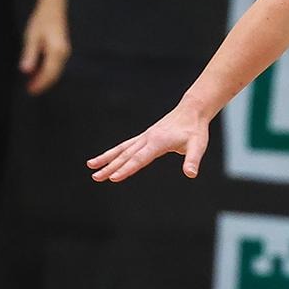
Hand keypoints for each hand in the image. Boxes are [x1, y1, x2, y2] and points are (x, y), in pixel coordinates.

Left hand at [20, 1, 70, 95]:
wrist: (54, 7)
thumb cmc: (41, 20)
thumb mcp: (31, 37)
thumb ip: (30, 54)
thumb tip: (26, 71)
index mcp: (56, 51)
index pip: (49, 73)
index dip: (40, 83)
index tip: (30, 90)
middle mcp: (64, 53)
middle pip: (54, 74)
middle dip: (42, 83)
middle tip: (30, 90)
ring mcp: (65, 52)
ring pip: (55, 71)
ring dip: (44, 78)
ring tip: (32, 83)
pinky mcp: (63, 50)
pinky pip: (56, 65)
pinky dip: (47, 71)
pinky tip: (37, 72)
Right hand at [88, 102, 212, 180]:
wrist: (192, 111)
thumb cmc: (195, 129)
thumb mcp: (198, 145)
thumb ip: (193, 160)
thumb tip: (191, 174)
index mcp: (158, 142)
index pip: (139, 159)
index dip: (126, 169)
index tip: (113, 178)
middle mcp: (147, 139)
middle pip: (126, 156)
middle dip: (110, 167)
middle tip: (96, 178)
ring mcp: (144, 137)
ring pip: (122, 149)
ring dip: (106, 158)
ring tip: (91, 166)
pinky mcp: (145, 137)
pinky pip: (126, 146)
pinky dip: (115, 152)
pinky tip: (106, 158)